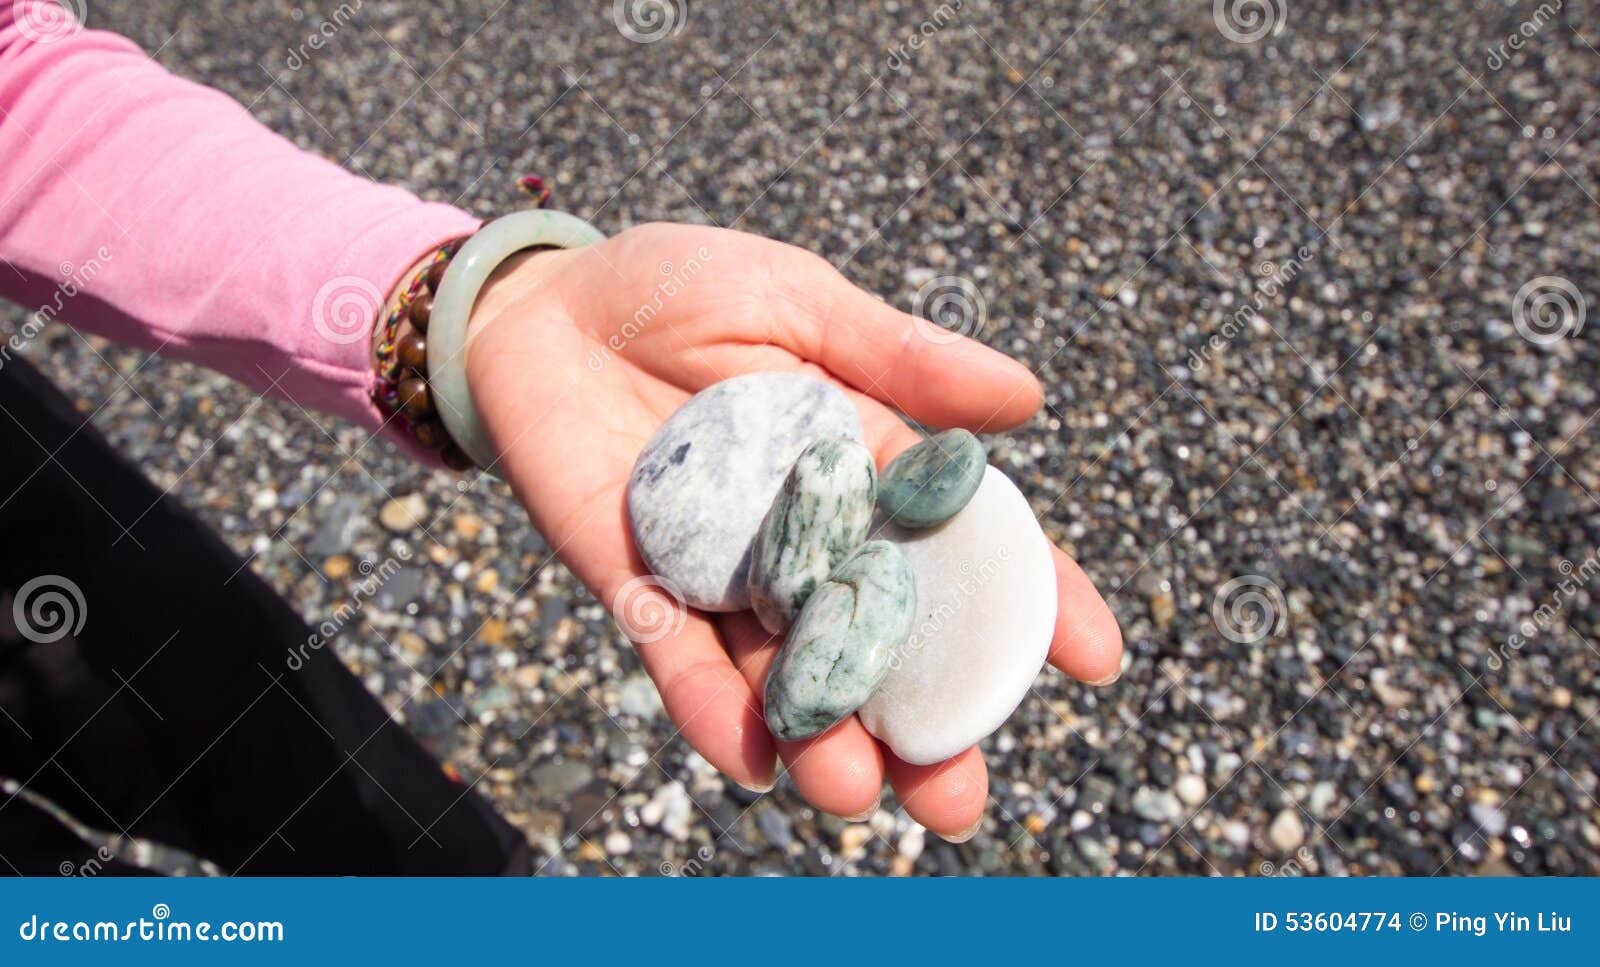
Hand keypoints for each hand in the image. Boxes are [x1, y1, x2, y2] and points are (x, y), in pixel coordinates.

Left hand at [464, 222, 1122, 840]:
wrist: (546, 301)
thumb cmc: (681, 286)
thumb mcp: (799, 302)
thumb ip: (897, 358)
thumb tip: (1026, 400)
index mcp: (866, 469)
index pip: (963, 545)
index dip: (1030, 601)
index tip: (1094, 658)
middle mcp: (806, 539)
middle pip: (881, 641)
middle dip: (923, 722)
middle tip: (958, 798)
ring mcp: (724, 571)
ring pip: (785, 670)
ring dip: (820, 735)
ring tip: (855, 793)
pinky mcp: (639, 585)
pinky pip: (676, 656)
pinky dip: (709, 706)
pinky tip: (752, 758)